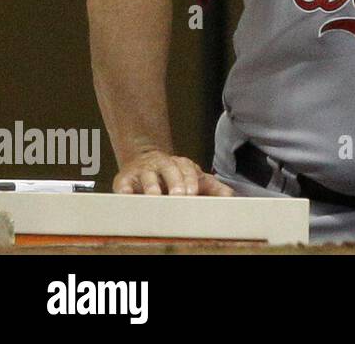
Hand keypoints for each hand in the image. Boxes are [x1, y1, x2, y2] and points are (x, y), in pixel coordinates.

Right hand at [113, 149, 233, 195]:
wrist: (145, 158)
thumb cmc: (174, 174)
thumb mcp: (195, 178)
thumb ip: (213, 187)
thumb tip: (231, 196)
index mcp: (181, 165)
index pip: (188, 170)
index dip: (190, 181)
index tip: (193, 193)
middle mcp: (162, 164)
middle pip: (170, 170)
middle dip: (175, 182)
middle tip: (178, 195)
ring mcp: (143, 170)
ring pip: (148, 176)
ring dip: (152, 186)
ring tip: (155, 197)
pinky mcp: (123, 179)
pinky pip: (123, 183)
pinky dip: (124, 190)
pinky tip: (127, 195)